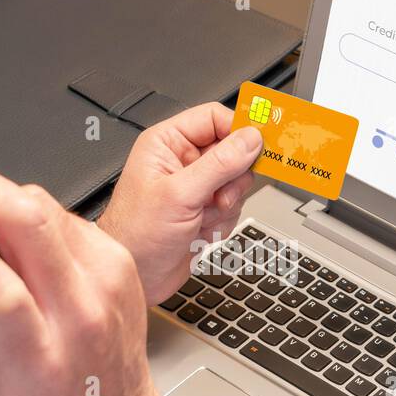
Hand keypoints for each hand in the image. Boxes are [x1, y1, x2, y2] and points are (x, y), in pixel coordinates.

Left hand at [100, 103, 262, 303]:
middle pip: (232, 151)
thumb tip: (250, 139)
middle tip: (219, 195)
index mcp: (168, 143)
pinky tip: (201, 230)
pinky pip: (233, 206)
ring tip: (202, 217)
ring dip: (226, 204)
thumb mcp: (181, 194)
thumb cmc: (135, 233)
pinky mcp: (204, 210)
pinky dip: (223, 221)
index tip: (260, 145)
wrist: (135, 276)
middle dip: (231, 179)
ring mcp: (195, 186)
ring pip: (236, 182)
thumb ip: (219, 164)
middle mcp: (182, 161)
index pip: (214, 118)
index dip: (239, 130)